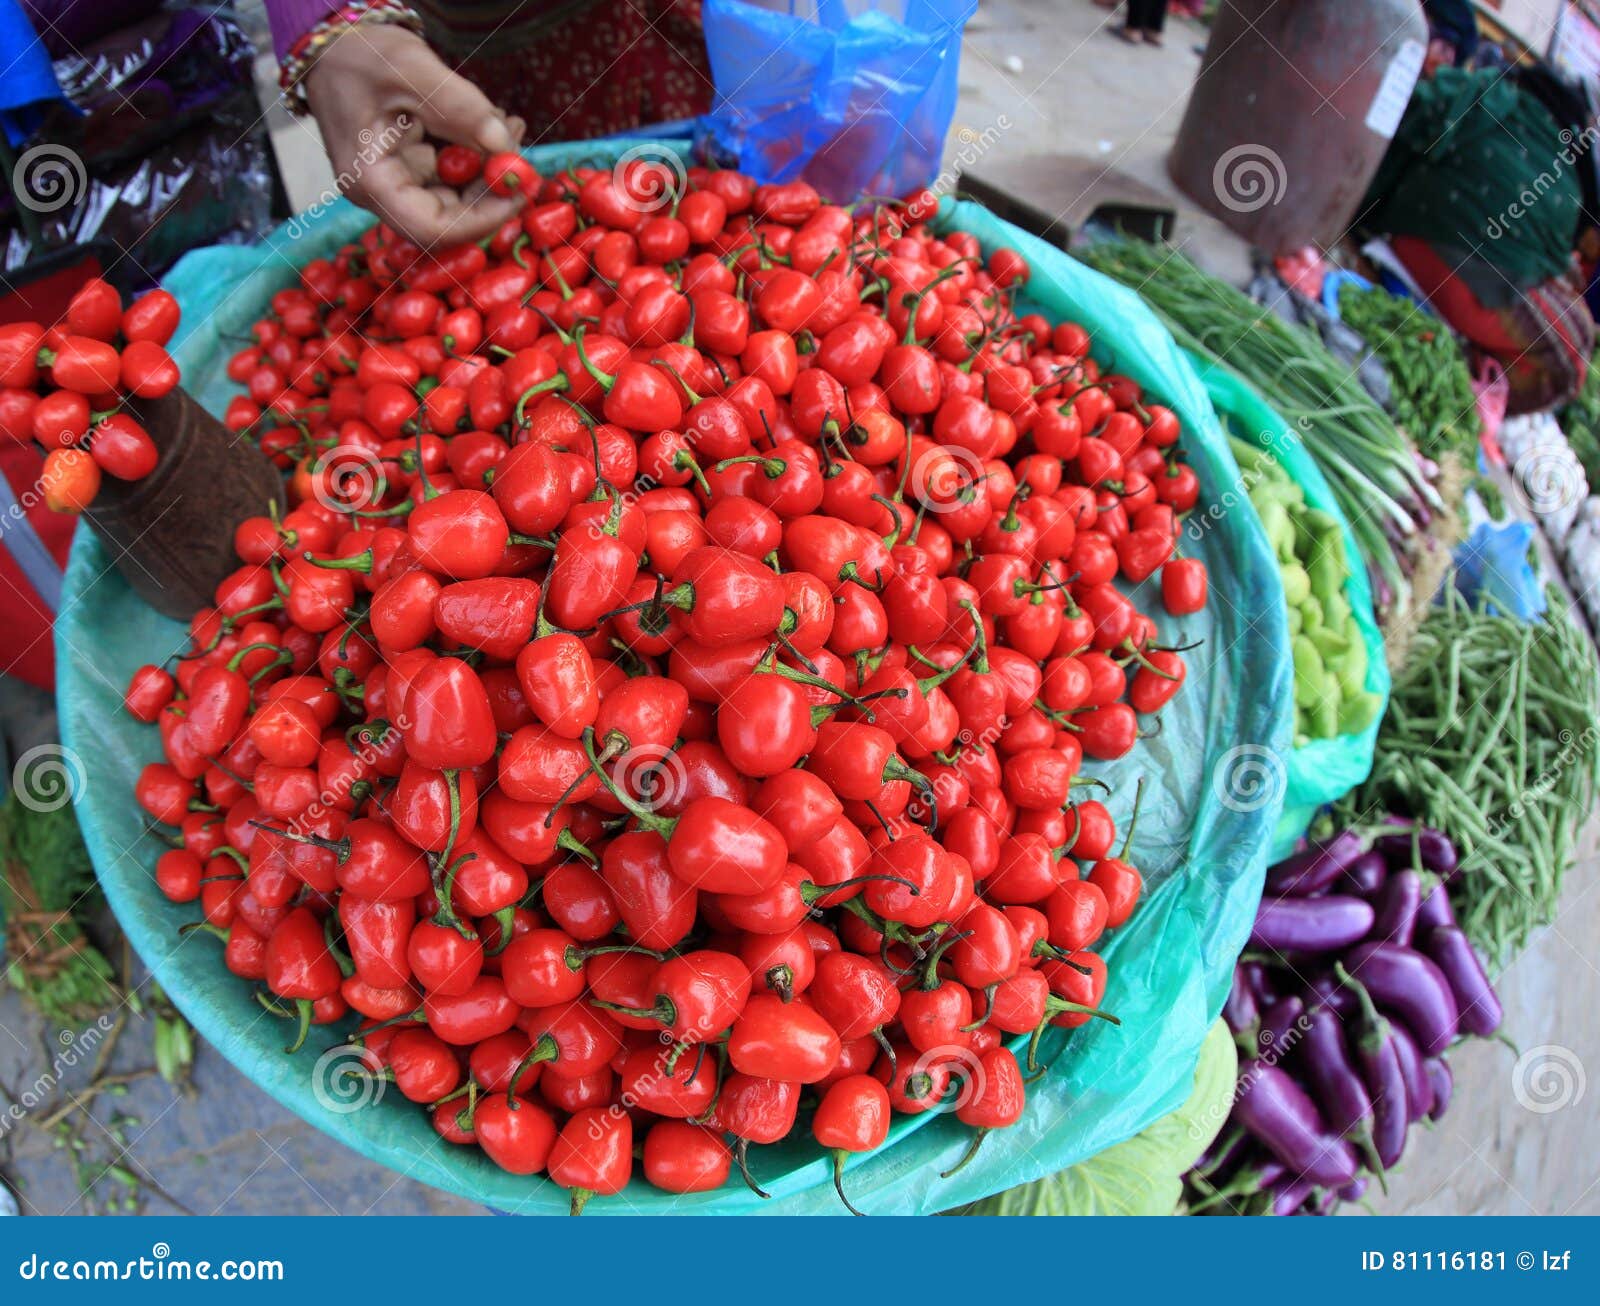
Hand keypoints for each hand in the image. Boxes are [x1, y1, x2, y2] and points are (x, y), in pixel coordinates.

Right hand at [305, 23, 526, 246]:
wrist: (332, 41)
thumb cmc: (358, 52)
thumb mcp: (410, 68)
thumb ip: (460, 106)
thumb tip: (505, 145)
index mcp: (371, 183)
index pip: (434, 229)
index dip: (484, 218)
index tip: (520, 190)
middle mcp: (382, 194)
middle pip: (451, 218)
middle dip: (493, 191)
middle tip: (523, 155)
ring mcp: (396, 182)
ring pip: (457, 196)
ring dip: (490, 169)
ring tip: (510, 125)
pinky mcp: (409, 168)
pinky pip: (452, 173)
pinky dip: (477, 153)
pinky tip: (495, 124)